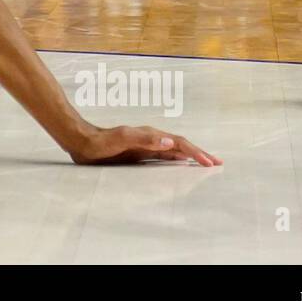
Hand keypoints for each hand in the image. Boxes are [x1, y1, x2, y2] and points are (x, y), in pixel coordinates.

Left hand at [69, 125, 220, 166]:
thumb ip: (145, 140)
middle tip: (218, 163)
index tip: (211, 163)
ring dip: (191, 157)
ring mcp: (146, 147)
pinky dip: (177, 161)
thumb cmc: (101, 141)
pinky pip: (164, 157)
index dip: (196, 153)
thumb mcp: (123, 139)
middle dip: (200, 154)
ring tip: (206, 163)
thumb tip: (170, 142)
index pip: (179, 143)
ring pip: (175, 152)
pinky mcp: (139, 154)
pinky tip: (181, 165)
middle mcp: (151, 139)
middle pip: (181, 146)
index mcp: (151, 135)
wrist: (83, 142)